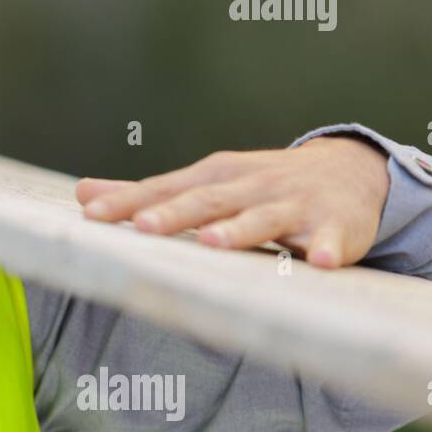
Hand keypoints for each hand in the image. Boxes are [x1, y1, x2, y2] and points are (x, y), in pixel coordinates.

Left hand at [74, 136, 390, 268]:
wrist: (349, 170)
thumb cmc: (258, 184)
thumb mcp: (204, 182)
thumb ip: (146, 194)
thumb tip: (82, 193)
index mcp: (215, 177)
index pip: (164, 189)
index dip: (128, 202)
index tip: (90, 214)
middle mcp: (250, 186)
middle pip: (208, 201)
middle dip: (175, 213)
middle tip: (144, 226)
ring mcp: (294, 204)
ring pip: (264, 218)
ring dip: (240, 229)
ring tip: (214, 242)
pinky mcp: (336, 225)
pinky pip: (331, 239)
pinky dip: (325, 248)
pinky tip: (317, 261)